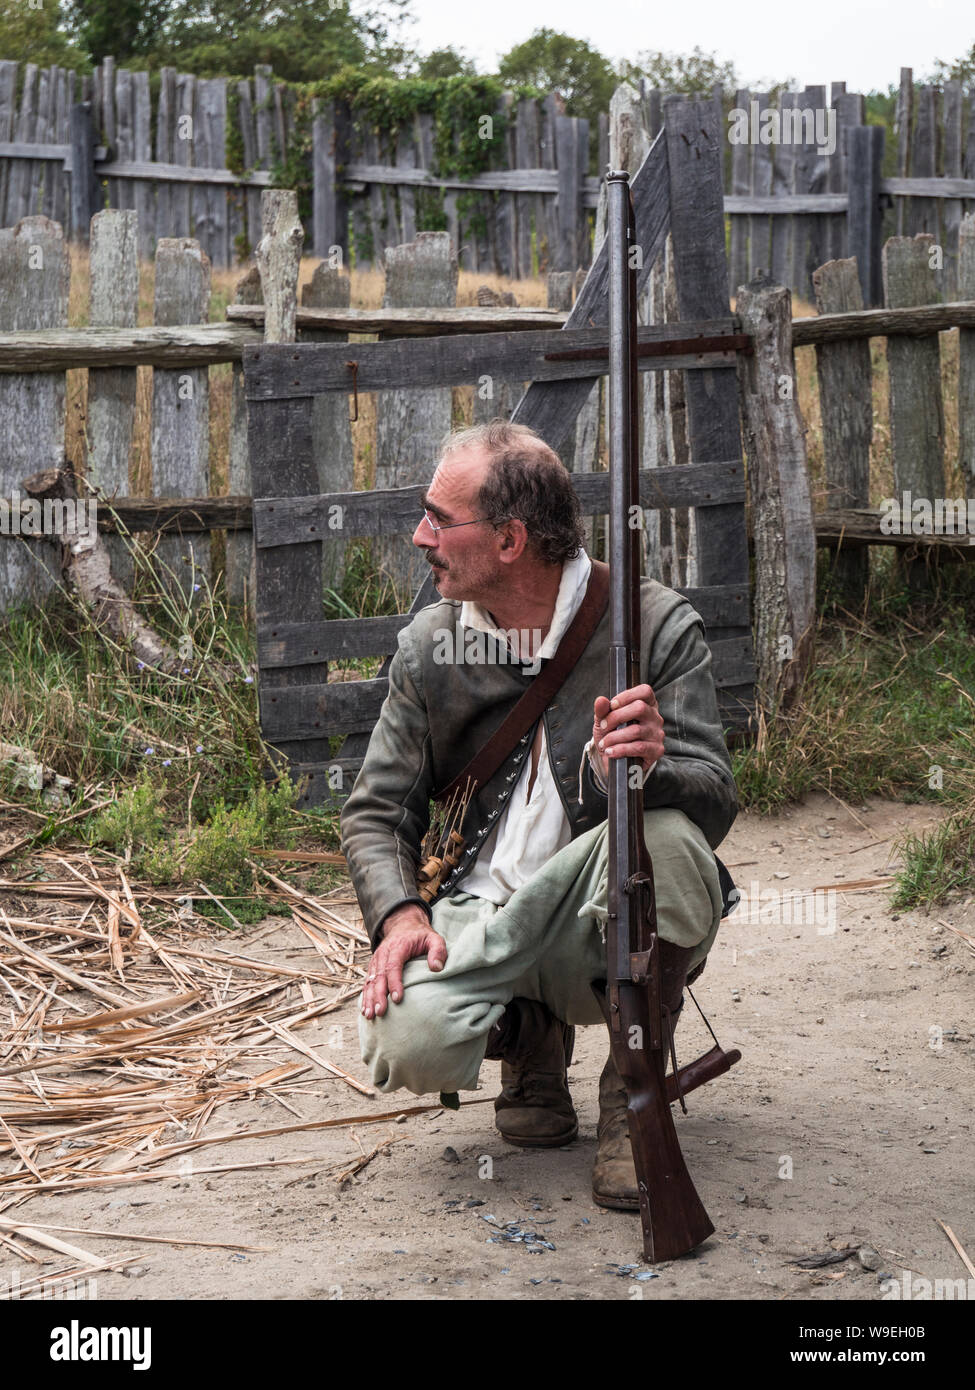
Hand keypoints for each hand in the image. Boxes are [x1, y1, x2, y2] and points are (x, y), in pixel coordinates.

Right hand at [360, 904, 446, 1019]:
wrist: (403, 924)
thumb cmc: (421, 935)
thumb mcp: (434, 938)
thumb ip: (438, 951)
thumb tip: (437, 968)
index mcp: (398, 947)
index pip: (394, 966)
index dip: (394, 983)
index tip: (397, 999)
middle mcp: (383, 954)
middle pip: (379, 976)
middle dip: (379, 995)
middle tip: (380, 1012)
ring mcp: (377, 960)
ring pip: (371, 981)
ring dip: (369, 998)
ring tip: (370, 1015)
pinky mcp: (374, 967)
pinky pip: (367, 982)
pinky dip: (366, 996)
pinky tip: (365, 1010)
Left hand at [592, 683, 664, 781]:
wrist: (616, 760)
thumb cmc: (613, 736)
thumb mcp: (604, 722)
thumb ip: (602, 710)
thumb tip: (601, 700)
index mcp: (646, 705)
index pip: (645, 691)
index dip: (627, 695)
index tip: (612, 704)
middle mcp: (655, 717)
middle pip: (640, 708)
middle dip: (616, 717)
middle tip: (604, 726)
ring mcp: (658, 734)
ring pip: (636, 730)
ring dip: (614, 737)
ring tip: (604, 743)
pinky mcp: (656, 750)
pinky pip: (638, 747)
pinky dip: (620, 749)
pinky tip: (611, 752)